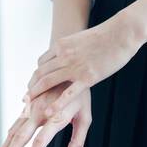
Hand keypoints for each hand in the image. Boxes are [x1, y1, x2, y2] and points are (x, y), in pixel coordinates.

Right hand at [0, 84, 90, 146]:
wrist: (68, 68)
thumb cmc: (79, 93)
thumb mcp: (85, 117)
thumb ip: (77, 140)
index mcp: (55, 115)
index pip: (41, 139)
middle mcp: (39, 111)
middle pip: (20, 137)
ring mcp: (30, 108)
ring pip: (13, 131)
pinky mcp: (26, 107)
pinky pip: (15, 125)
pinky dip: (7, 139)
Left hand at [24, 14, 142, 123]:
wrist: (121, 33)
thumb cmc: (106, 35)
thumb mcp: (82, 39)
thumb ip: (72, 48)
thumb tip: (69, 54)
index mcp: (62, 44)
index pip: (42, 62)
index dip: (36, 75)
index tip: (33, 85)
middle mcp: (64, 55)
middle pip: (41, 73)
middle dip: (32, 87)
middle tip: (25, 99)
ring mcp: (75, 67)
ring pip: (48, 82)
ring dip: (36, 95)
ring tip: (28, 107)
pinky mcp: (87, 77)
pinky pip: (67, 93)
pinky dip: (55, 104)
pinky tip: (48, 113)